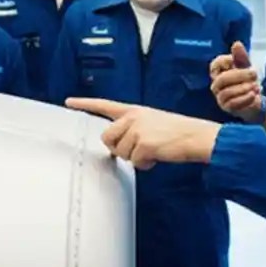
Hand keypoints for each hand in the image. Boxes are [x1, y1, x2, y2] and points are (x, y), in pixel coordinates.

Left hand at [66, 97, 221, 169]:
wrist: (196, 136)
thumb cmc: (177, 132)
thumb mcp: (151, 123)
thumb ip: (131, 129)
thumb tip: (116, 146)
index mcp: (134, 110)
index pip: (105, 105)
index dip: (85, 104)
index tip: (69, 102)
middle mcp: (133, 117)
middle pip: (107, 138)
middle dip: (120, 148)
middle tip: (141, 147)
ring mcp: (137, 130)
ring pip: (120, 153)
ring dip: (135, 157)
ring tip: (154, 149)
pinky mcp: (143, 144)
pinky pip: (134, 162)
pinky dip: (145, 164)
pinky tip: (158, 155)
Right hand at [209, 41, 262, 122]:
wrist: (254, 99)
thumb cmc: (246, 80)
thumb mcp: (246, 66)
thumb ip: (240, 56)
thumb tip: (236, 44)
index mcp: (218, 72)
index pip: (215, 65)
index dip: (226, 61)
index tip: (237, 61)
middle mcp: (216, 85)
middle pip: (222, 79)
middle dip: (240, 75)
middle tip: (255, 73)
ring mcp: (220, 97)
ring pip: (227, 93)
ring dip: (243, 88)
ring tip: (256, 85)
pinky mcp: (227, 108)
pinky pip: (233, 104)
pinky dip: (245, 99)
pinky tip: (254, 95)